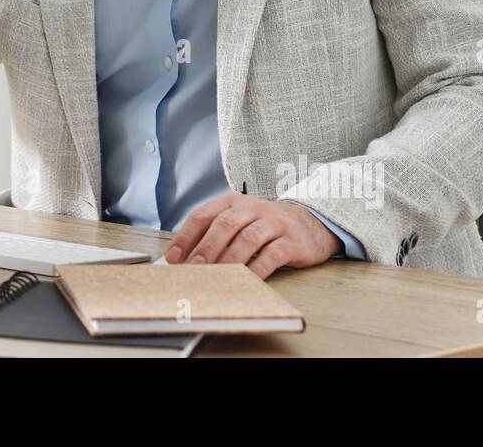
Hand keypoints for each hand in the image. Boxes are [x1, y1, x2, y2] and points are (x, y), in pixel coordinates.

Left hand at [164, 193, 343, 279]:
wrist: (309, 224)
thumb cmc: (265, 226)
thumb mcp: (239, 220)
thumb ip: (215, 234)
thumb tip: (184, 259)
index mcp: (233, 202)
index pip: (203, 215)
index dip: (186, 236)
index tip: (172, 257)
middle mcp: (253, 208)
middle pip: (225, 225)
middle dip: (206, 248)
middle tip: (193, 268)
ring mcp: (274, 223)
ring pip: (247, 239)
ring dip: (229, 260)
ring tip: (216, 277)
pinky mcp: (292, 241)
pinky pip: (272, 255)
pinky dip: (258, 269)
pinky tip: (247, 280)